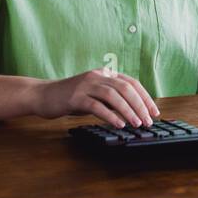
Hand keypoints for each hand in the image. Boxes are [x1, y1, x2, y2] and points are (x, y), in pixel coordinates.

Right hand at [36, 68, 159, 127]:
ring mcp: (85, 85)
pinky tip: (118, 124)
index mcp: (104, 74)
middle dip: (140, 105)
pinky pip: (96, 106)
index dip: (145, 97)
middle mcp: (97, 76)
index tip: (154, 112)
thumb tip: (133, 111)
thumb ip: (110, 98)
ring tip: (137, 124)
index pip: (131, 82)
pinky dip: (110, 115)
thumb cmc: (70, 98)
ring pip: (113, 95)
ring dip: (128, 110)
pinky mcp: (75, 97)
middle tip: (148, 120)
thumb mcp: (94, 94)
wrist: (42, 95)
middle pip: (125, 88)